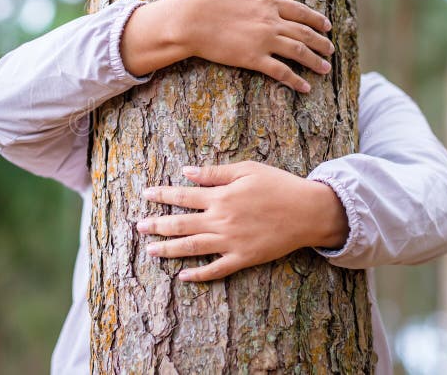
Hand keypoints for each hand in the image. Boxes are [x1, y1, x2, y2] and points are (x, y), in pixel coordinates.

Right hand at [120, 0, 334, 91]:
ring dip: (315, 61)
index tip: (327, 26)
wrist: (187, 21)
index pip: (301, 12)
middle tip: (330, 50)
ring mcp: (264, 41)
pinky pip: (281, 72)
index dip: (317, 20)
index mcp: (267, 1)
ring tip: (325, 69)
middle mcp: (271, 21)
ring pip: (299, 52)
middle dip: (321, 43)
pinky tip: (306, 87)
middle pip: (305, 33)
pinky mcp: (253, 59)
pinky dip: (296, 80)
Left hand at [136, 161, 349, 281]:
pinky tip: (183, 276)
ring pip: (192, 248)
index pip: (183, 196)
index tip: (146, 194)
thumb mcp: (247, 170)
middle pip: (181, 224)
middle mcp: (221, 220)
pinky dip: (199, 274)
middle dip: (157, 225)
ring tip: (150, 250)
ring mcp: (231, 242)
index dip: (162, 195)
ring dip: (168, 250)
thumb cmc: (279, 185)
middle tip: (138, 226)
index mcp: (221, 197)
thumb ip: (215, 173)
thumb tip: (187, 171)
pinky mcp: (243, 258)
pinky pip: (216, 269)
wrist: (308, 212)